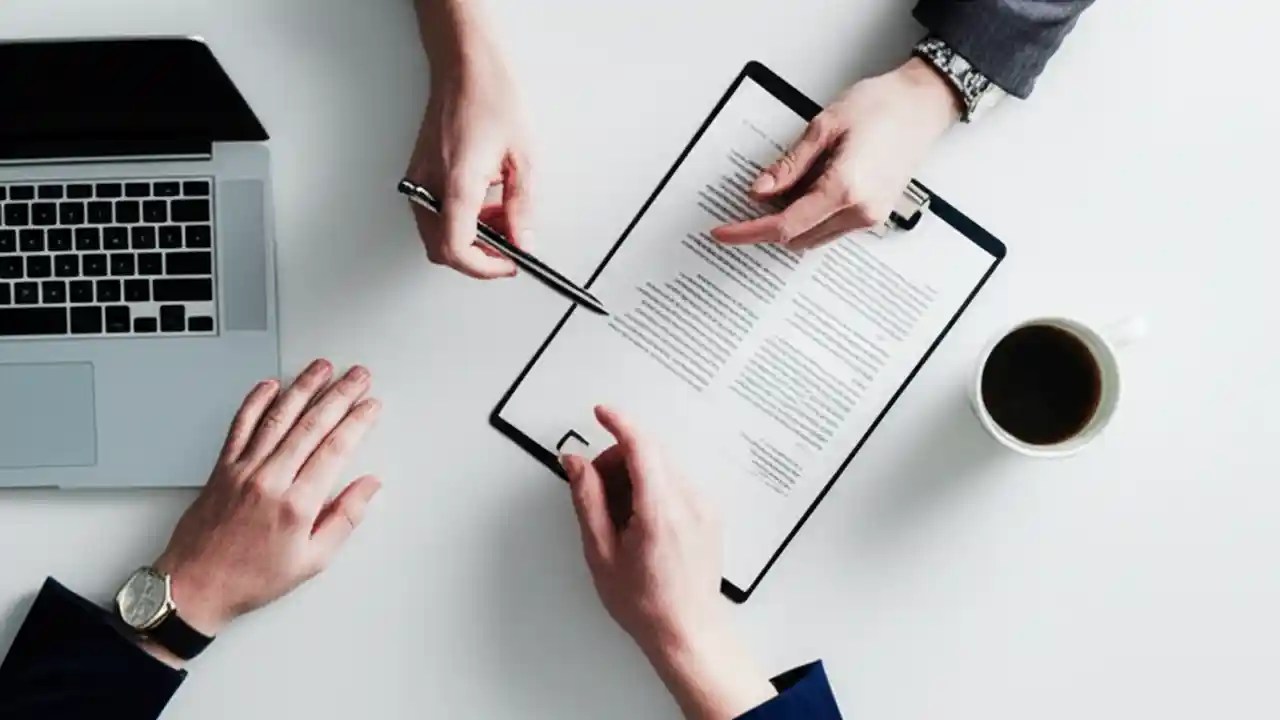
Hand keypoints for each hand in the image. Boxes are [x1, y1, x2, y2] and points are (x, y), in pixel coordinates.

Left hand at [153, 360, 382, 639]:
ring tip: (322, 368)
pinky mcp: (222, 468)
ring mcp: (243, 470)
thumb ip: (345, 518)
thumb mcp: (312, 560)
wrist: (194, 586)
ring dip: (303, 387)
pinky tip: (270, 385)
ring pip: (279, 417)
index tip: (371, 406)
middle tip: (358, 375)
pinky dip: (255, 401)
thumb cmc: (251, 578)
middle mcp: (269, 480)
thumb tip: (368, 486)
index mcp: (297, 504)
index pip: (336, 448)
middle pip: (312, 424)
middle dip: (340, 394)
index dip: (358, 421)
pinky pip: (240, 425)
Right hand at [407, 1, 535, 278]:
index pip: (456, 250)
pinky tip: (484, 203)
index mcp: (457, 184)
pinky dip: (459, 220)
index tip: (508, 265)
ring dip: (470, 237)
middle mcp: (429, 185)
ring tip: (502, 216)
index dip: (484, 268)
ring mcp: (419, 180)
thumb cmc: (491, 99)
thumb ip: (522, 207)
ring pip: (436, 234)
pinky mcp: (418, 174)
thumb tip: (523, 240)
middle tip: (509, 248)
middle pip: (441, 250)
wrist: (465, 67)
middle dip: (478, 256)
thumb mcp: (523, 158)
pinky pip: (433, 214)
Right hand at [562, 407, 774, 719]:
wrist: (686, 631)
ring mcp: (704, 507)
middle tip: (596, 489)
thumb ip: (587, 499)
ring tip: (619, 516)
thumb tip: (576, 463)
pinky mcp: (709, 514)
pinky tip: (639, 520)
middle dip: (617, 458)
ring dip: (635, 473)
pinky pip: (676, 482)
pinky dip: (653, 487)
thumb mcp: (601, 552)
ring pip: (663, 465)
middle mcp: (689, 502)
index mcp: (661, 511)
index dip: (618, 423)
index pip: (641, 446)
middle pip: (650, 452)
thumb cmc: (645, 603)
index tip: (601, 413)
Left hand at [712, 57, 960, 250]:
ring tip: (786, 184)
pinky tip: (806, 188)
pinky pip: (830, 227)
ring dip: (791, 220)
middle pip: (796, 237)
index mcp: (844, 189)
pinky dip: (810, 215)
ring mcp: (870, 217)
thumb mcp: (823, 127)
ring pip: (813, 236)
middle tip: (754, 196)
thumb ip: (789, 165)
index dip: (748, 231)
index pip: (784, 225)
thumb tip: (759, 191)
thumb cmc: (881, 106)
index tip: (723, 233)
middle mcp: (860, 211)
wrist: (924, 104)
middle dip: (768, 223)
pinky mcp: (875, 214)